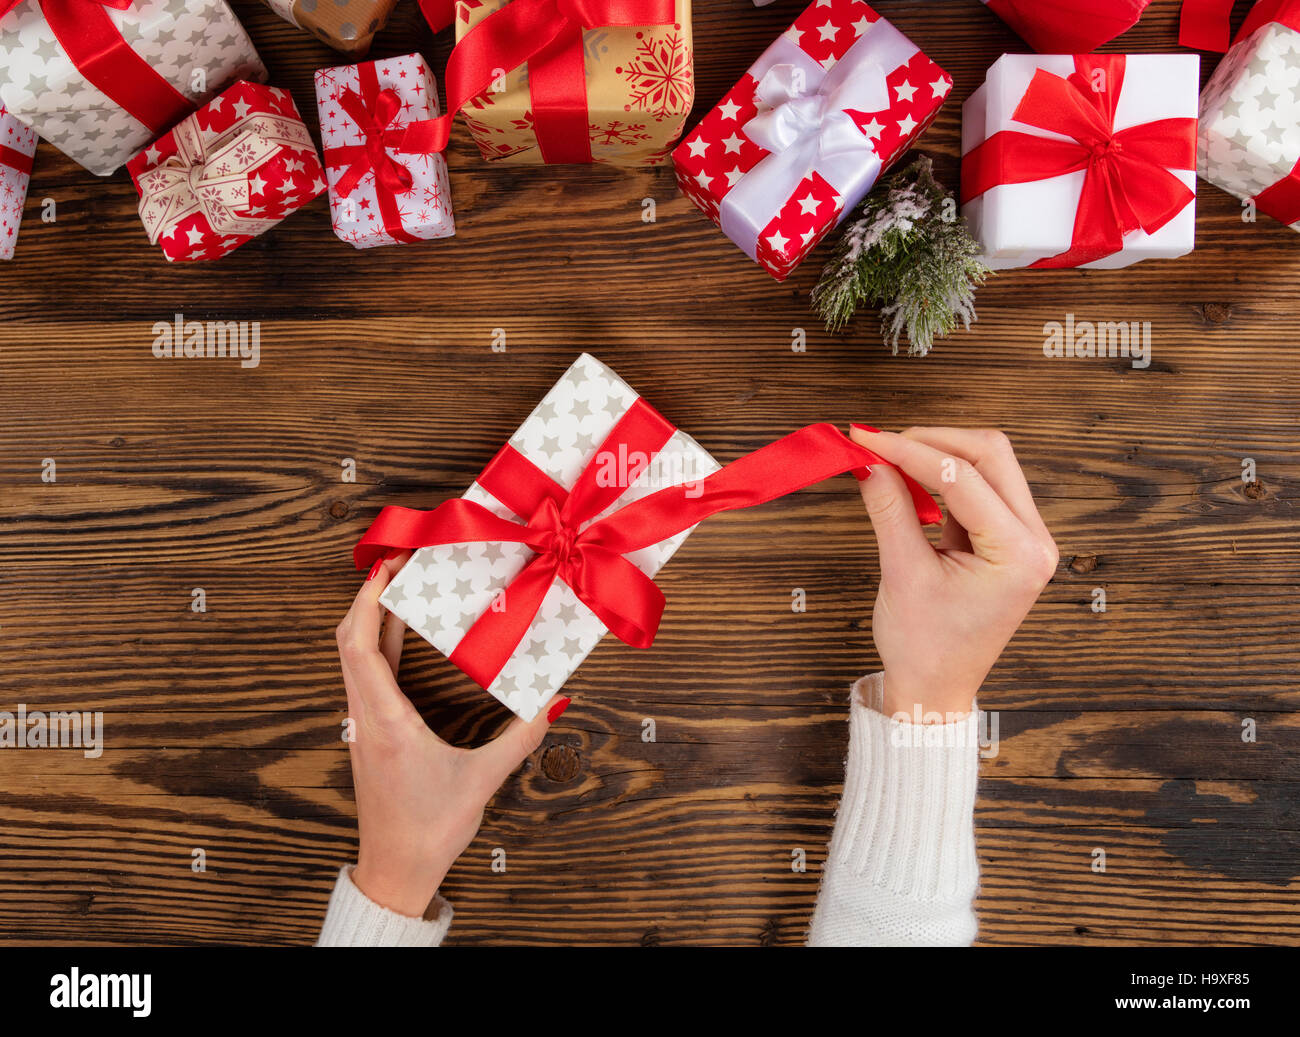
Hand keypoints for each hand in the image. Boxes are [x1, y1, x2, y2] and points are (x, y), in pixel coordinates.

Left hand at [335, 552, 568, 917]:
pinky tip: (401, 635)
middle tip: (396, 562)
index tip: (387, 568)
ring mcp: (363, 726)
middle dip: (367, 596)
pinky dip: (378, 645)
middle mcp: (366, 718)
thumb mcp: (481, 781)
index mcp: (386, 723)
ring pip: (353, 658)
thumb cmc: (430, 829)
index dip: (369, 602)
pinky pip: (365, 676)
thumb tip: (553, 703)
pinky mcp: (370, 734)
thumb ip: (520, 740)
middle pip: (349, 642)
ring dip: (370, 619)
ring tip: (399, 586)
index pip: (360, 647)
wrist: (395, 871)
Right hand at [850, 426, 1057, 721]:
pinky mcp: (1007, 539)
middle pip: (990, 455)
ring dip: (937, 455)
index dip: (909, 450)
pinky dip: (942, 477)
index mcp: (1018, 555)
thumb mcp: (902, 574)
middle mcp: (1034, 541)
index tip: (866, 439)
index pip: (962, 476)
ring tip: (888, 461)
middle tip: (880, 443)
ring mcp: (1024, 539)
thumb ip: (889, 508)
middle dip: (932, 441)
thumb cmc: (925, 648)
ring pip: (987, 465)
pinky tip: (907, 481)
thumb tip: (870, 460)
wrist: (935, 690)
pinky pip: (978, 488)